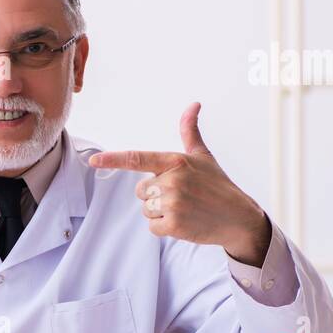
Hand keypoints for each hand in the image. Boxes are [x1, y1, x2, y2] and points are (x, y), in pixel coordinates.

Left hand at [87, 102, 271, 265]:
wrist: (239, 218)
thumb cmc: (218, 185)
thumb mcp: (203, 156)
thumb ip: (190, 132)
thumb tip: (193, 104)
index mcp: (176, 161)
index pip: (138, 159)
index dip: (113, 160)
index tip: (93, 161)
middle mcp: (172, 180)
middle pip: (141, 191)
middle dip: (156, 196)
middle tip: (183, 197)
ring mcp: (173, 203)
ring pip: (146, 209)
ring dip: (161, 212)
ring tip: (186, 209)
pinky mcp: (174, 224)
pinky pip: (153, 227)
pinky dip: (165, 228)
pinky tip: (185, 223)